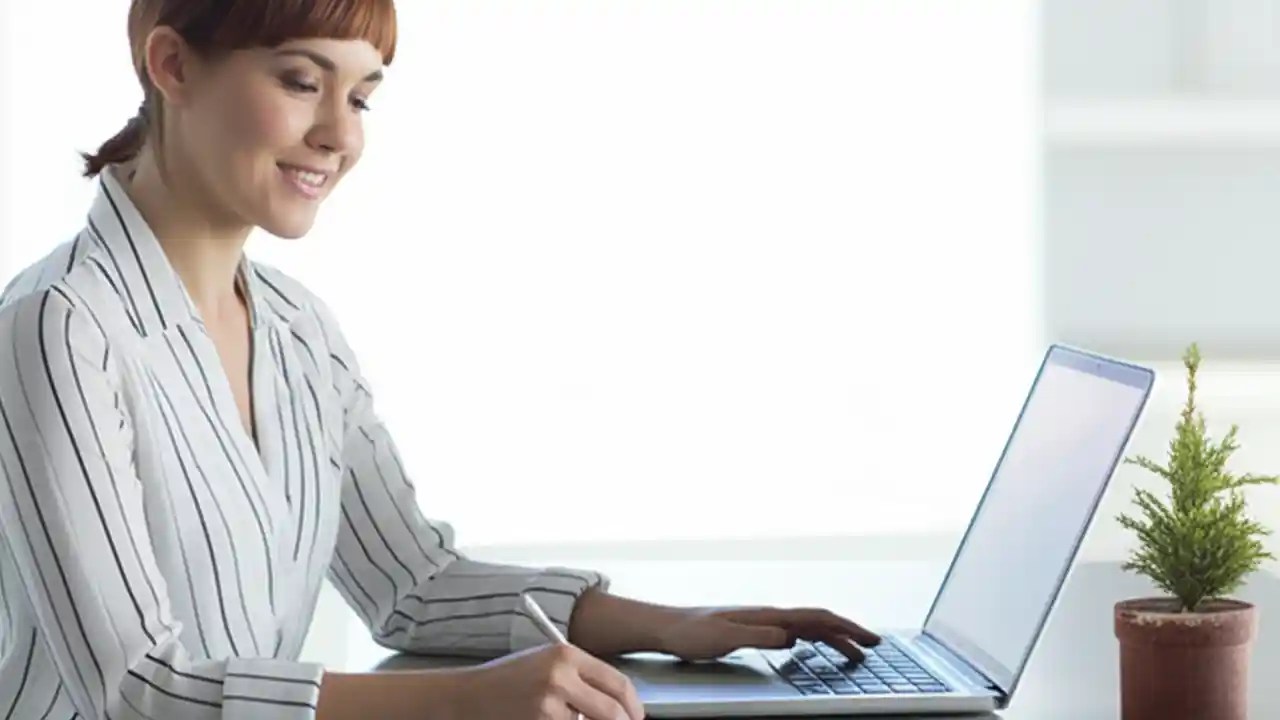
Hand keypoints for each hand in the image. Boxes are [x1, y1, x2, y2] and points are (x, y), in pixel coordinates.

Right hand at [448, 643, 644, 719]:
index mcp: (567, 655)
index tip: (637, 717)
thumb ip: (583, 678)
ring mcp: (548, 705)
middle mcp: (560, 677)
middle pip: (612, 712)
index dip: (633, 706)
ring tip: (569, 716)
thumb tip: (621, 704)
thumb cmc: (512, 680)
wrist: (470, 695)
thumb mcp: (549, 664)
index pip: (618, 683)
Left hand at [655, 606, 881, 662]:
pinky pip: (792, 634)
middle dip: (848, 633)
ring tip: (852, 653)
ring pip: (807, 628)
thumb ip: (759, 636)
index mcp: (768, 615)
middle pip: (818, 621)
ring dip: (833, 638)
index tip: (868, 638)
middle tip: (872, 647)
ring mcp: (762, 622)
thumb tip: (791, 636)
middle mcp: (769, 616)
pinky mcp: (753, 630)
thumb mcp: (725, 637)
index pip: (816, 618)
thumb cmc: (692, 632)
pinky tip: (811, 648)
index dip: (845, 628)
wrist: (668, 626)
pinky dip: (811, 640)